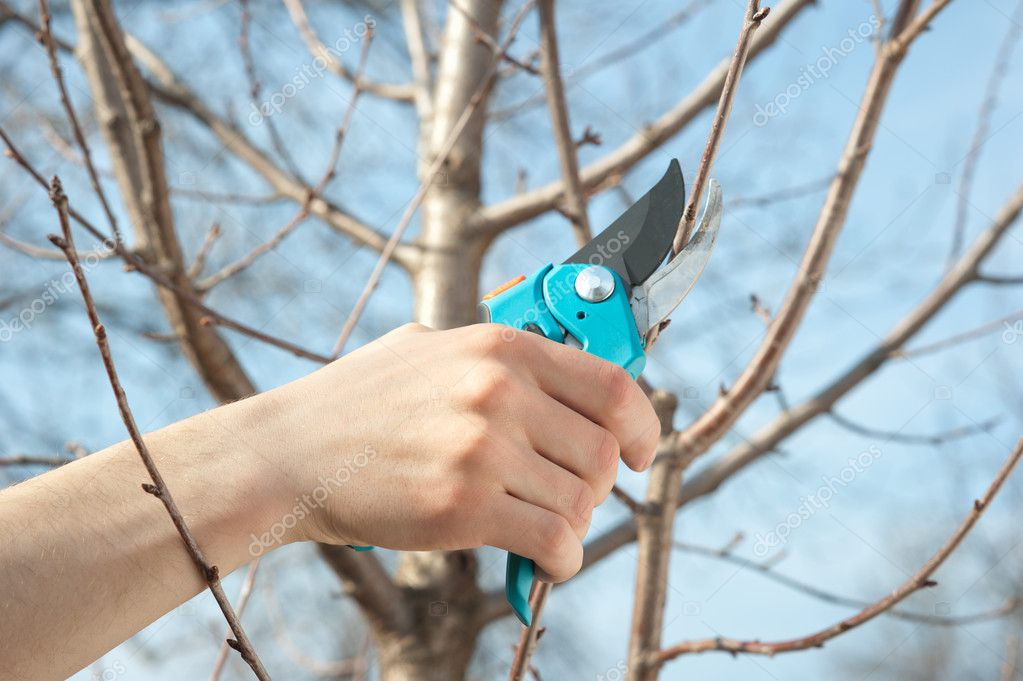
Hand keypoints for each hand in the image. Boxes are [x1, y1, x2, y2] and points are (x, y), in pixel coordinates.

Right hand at [258, 323, 659, 581]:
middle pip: (603, 453)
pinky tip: (546, 561)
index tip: (641, 451)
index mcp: (500, 348)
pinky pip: (552, 541)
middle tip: (574, 496)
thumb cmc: (360, 402)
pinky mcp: (463, 508)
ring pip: (580, 502)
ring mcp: (482, 450)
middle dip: (600, 485)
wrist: (291, 454)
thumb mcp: (430, 348)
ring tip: (548, 529)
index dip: (642, 424)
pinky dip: (562, 560)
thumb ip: (494, 355)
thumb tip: (557, 371)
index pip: (611, 385)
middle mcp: (500, 392)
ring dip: (575, 525)